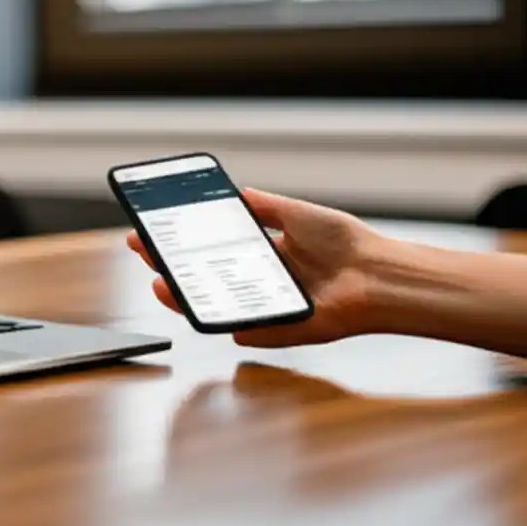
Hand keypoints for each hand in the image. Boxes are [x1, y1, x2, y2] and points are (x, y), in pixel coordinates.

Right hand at [126, 188, 384, 347]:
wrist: (381, 274)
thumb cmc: (349, 245)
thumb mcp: (299, 213)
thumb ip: (266, 206)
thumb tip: (236, 193)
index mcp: (262, 256)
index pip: (210, 250)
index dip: (180, 242)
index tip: (152, 230)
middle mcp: (259, 284)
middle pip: (204, 279)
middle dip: (168, 266)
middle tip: (144, 252)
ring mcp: (265, 309)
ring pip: (215, 306)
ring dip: (183, 298)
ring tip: (161, 283)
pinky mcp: (279, 331)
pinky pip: (245, 331)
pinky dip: (224, 324)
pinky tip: (201, 311)